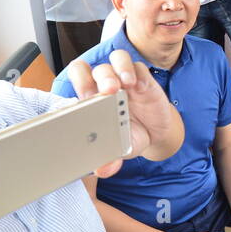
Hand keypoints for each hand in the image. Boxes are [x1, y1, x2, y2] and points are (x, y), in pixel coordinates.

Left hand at [64, 49, 181, 172]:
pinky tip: (138, 86)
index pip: (74, 86)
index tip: (82, 103)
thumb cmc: (131, 137)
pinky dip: (135, 72)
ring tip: (124, 85)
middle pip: (87, 69)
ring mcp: (122, 79)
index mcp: (91, 102)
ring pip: (112, 61)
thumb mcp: (122, 149)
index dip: (76, 86)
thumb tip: (102, 170)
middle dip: (94, 77)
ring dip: (115, 71)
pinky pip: (135, 65)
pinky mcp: (141, 77)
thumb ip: (110, 159)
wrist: (156, 133)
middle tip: (107, 90)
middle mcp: (103, 87)